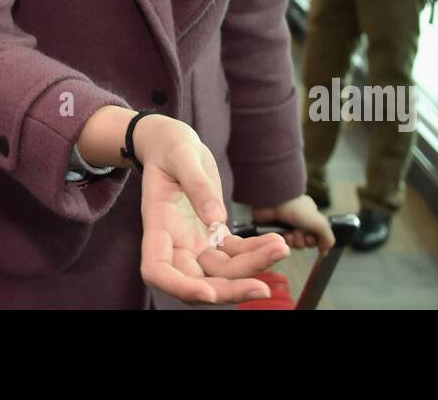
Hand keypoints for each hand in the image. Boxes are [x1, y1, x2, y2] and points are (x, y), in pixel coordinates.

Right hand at [132, 115, 289, 304]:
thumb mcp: (181, 156)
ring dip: (252, 268)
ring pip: (222, 271)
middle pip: (196, 281)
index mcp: (156, 225)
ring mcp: (194, 242)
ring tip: (281, 248)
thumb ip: (197, 185)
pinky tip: (275, 242)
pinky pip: (236, 253)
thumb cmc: (169, 147)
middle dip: (229, 290)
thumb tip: (216, 218)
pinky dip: (256, 252)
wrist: (172, 144)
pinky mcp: (212, 235)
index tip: (207, 293)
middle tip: (262, 289)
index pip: (156, 270)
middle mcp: (174, 242)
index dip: (180, 288)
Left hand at [251, 195, 335, 254]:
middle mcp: (298, 221)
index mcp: (310, 217)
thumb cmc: (298, 209)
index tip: (311, 236)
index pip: (316, 237)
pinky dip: (282, 240)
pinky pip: (281, 243)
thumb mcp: (320, 224)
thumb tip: (325, 252)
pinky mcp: (274, 229)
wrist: (274, 202)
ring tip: (289, 231)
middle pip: (304, 243)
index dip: (314, 240)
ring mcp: (285, 225)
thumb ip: (328, 239)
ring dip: (292, 240)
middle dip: (302, 240)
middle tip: (299, 231)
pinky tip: (281, 233)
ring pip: (292, 244)